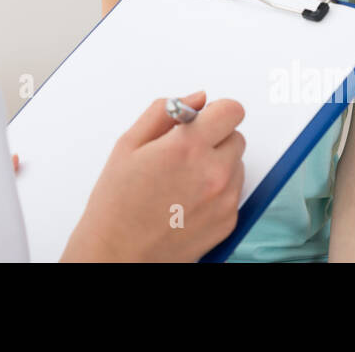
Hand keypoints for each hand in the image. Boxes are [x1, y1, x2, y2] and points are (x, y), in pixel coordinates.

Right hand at [60, 90, 245, 261]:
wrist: (118, 254)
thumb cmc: (117, 204)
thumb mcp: (128, 144)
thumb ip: (164, 112)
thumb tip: (195, 100)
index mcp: (187, 147)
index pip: (231, 110)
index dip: (216, 110)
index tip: (204, 118)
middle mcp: (213, 172)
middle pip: (236, 136)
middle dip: (215, 137)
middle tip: (186, 152)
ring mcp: (224, 200)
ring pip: (237, 165)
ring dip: (218, 164)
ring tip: (183, 179)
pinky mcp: (228, 222)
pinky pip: (234, 192)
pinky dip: (218, 190)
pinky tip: (188, 198)